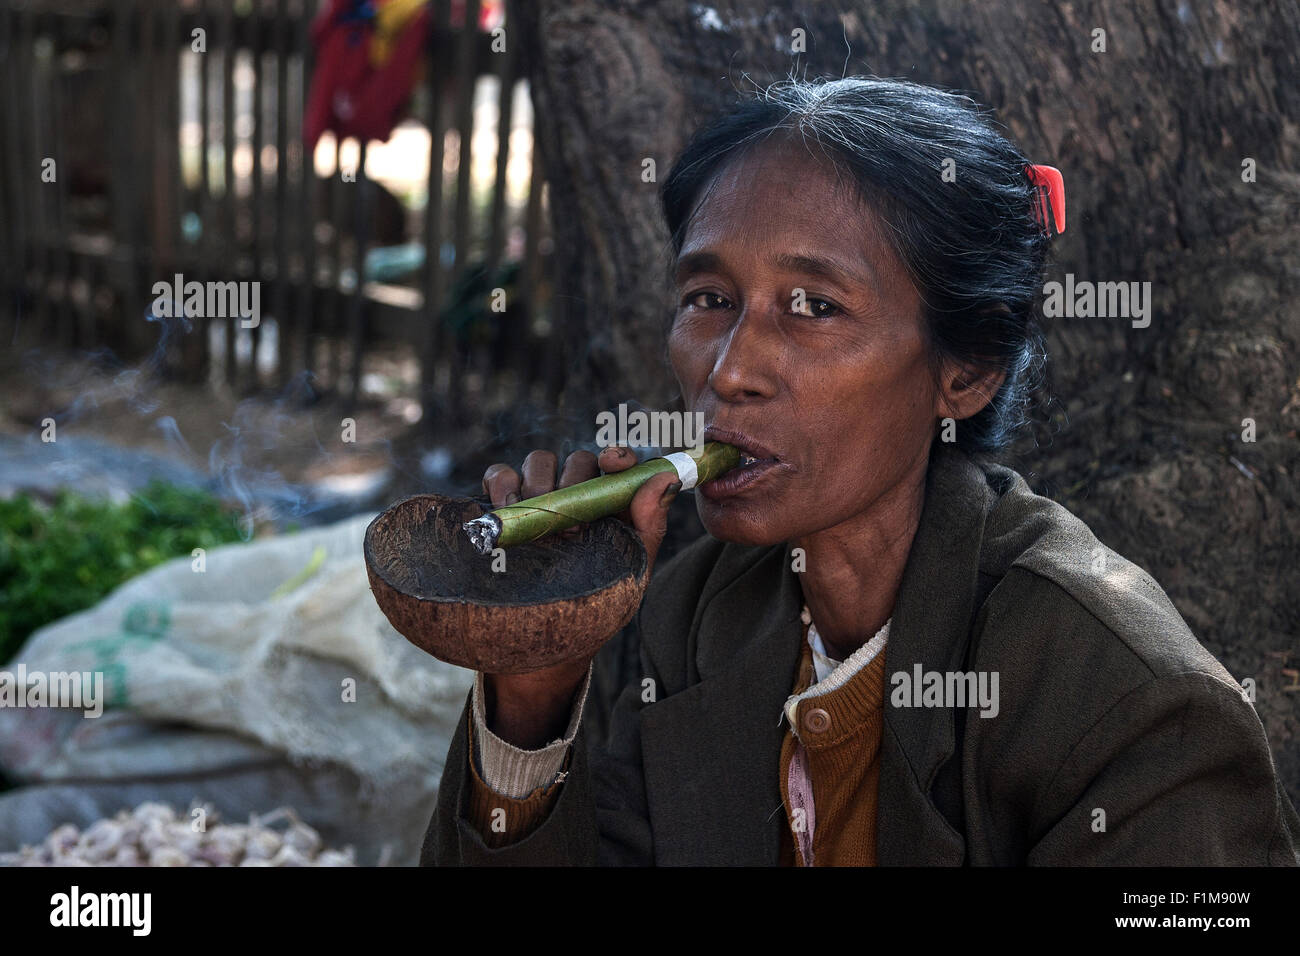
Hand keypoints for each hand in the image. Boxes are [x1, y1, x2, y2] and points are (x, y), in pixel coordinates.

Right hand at [476, 447, 681, 746]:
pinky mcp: (502, 509)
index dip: (617, 456)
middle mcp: (576, 496)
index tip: (612, 462)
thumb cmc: (597, 608)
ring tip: (538, 521)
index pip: (617, 465)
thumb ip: (650, 525)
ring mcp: (538, 501)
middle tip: (571, 523)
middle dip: (575, 480)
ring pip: (539, 461)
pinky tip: (507, 508)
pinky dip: (502, 483)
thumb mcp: (631, 571)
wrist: (546, 649)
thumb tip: (663, 479)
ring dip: (538, 481)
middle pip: (577, 460)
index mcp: (611, 506)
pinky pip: (500, 476)